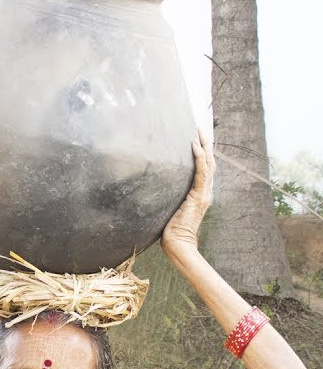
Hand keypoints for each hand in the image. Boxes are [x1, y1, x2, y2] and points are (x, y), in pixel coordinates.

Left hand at [162, 129, 215, 257]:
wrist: (177, 242)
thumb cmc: (170, 228)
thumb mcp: (170, 205)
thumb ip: (170, 194)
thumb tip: (157, 184)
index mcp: (200, 191)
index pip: (205, 166)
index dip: (204, 150)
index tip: (198, 135)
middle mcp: (206, 190)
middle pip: (210, 160)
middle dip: (207, 142)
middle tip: (202, 125)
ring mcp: (204, 193)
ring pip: (209, 163)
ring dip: (205, 145)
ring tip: (200, 129)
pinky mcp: (199, 196)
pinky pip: (202, 172)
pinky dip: (199, 158)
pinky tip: (194, 146)